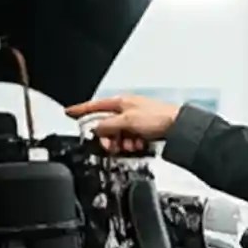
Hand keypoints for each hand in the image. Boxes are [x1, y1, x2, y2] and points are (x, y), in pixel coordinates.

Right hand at [64, 95, 181, 153]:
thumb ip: (108, 126)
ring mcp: (135, 120)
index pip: (94, 106)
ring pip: (118, 135)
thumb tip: (95, 129)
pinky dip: (131, 144)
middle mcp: (127, 110)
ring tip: (130, 145)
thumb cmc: (159, 118)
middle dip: (108, 137)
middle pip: (106, 125)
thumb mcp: (126, 122)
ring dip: (121, 142)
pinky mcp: (143, 130)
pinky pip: (129, 139)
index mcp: (120, 102)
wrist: (179, 128)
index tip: (68, 113)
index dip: (80, 110)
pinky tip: (138, 145)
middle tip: (111, 144)